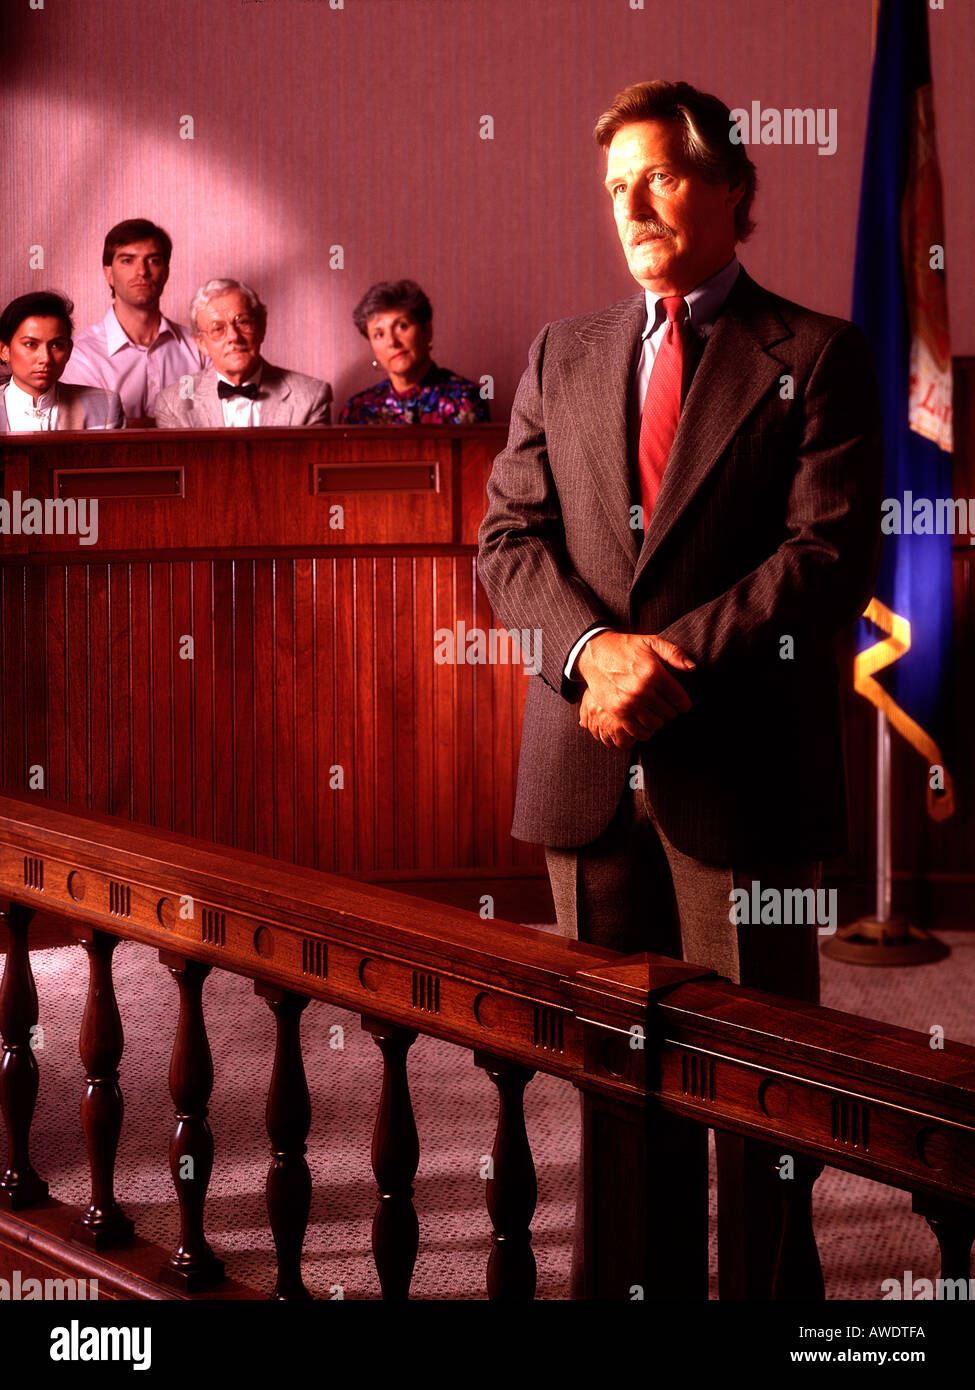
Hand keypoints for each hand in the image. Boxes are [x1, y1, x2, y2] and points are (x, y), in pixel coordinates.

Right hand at [576, 631, 695, 746]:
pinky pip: (638, 731)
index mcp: (653, 673)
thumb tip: (692, 668)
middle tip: (667, 705)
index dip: (684, 704)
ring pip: (656, 724)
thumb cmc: (626, 647)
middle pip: (669, 713)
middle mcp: (641, 690)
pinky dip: (645, 731)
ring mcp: (628, 703)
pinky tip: (645, 722)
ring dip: (659, 721)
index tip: (681, 703)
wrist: (595, 654)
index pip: (680, 699)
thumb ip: (674, 653)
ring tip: (656, 713)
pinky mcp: (617, 712)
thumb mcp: (652, 642)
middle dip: (672, 711)